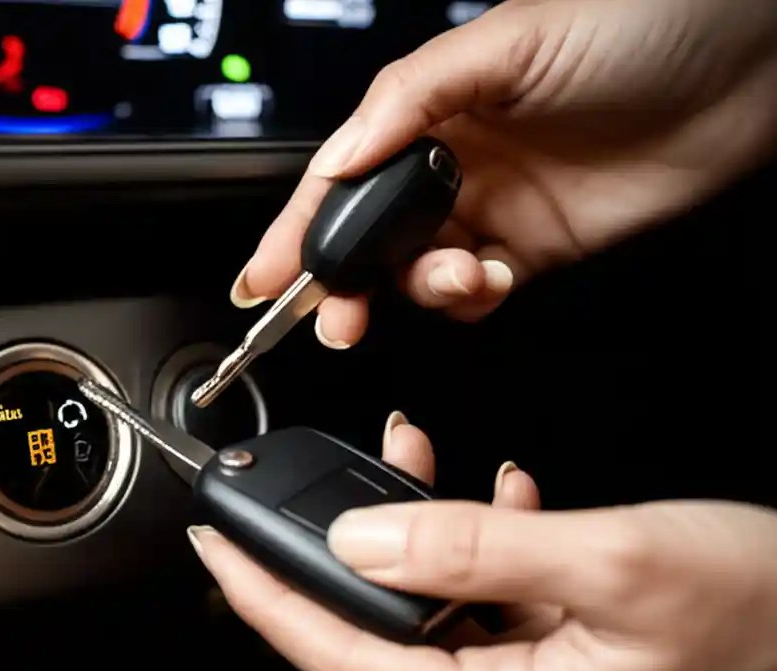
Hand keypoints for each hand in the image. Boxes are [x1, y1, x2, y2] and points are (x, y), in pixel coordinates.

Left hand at [188, 413, 776, 670]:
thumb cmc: (756, 610)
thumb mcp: (613, 563)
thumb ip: (476, 550)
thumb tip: (359, 544)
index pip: (348, 662)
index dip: (270, 604)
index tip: (218, 550)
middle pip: (369, 637)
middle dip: (321, 557)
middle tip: (277, 499)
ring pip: (421, 605)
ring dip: (401, 531)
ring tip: (403, 460)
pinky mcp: (548, 646)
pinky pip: (476, 594)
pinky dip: (466, 534)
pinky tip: (491, 490)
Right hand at [231, 0, 776, 344]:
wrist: (748, 58)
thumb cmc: (638, 23)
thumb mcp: (506, 44)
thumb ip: (408, 102)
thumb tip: (338, 160)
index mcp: (431, 106)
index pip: (344, 175)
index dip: (299, 229)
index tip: (264, 279)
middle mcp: (455, 160)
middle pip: (371, 236)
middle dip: (344, 284)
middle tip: (337, 319)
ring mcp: (498, 206)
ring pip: (421, 271)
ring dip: (420, 289)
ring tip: (453, 275)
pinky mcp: (543, 246)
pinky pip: (482, 289)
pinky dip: (472, 298)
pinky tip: (490, 280)